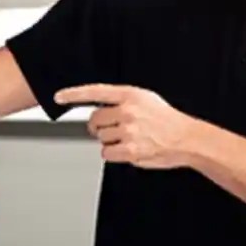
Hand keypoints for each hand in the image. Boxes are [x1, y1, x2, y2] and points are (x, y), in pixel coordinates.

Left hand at [54, 84, 201, 169]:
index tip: (59, 96)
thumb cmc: (166, 120)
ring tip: (130, 139)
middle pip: (94, 120)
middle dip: (99, 127)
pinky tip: (128, 150)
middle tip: (112, 130)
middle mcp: (128, 111)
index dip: (74, 94)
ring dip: (110, 141)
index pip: (95, 92)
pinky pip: (107, 153)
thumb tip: (101, 111)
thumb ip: (123, 101)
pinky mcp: (130, 150)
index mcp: (131, 95)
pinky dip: (114, 154)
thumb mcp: (146, 100)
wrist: (186, 138)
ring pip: (100, 138)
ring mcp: (128, 131)